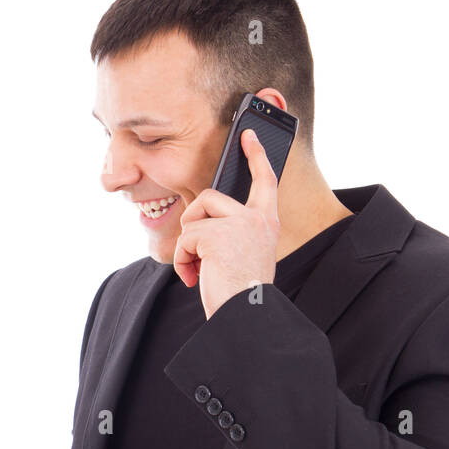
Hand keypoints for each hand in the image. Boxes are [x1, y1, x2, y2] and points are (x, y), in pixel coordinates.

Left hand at [172, 128, 280, 319]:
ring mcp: (238, 223)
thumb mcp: (242, 252)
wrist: (244, 314)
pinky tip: (195, 277)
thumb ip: (231, 230)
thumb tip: (201, 217)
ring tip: (201, 269)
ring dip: (188, 246)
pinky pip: (184, 239)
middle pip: (208, 198)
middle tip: (198, 253)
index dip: (256, 155)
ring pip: (193, 219)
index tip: (248, 134)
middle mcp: (257, 218)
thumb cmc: (240, 290)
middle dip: (193, 223)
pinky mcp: (217, 234)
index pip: (264, 181)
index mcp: (266, 221)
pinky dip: (182, 261)